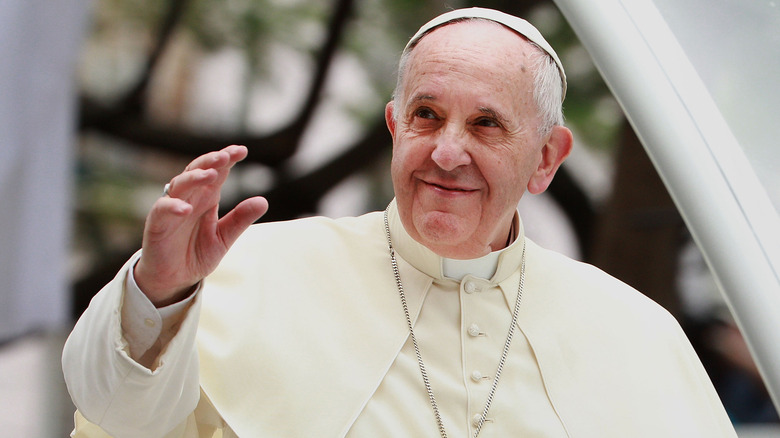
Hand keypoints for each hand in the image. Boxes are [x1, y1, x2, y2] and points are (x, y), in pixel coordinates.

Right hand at [134, 145, 268, 305]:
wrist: (174, 279)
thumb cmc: (196, 254)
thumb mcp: (224, 237)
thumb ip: (240, 219)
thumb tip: (264, 201)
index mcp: (207, 198)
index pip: (217, 172)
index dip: (227, 159)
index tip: (242, 150)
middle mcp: (189, 198)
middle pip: (197, 171)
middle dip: (211, 161)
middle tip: (226, 156)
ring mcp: (172, 209)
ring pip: (179, 185)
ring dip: (194, 178)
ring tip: (210, 174)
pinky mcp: (157, 224)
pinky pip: (162, 210)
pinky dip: (173, 206)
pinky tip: (186, 208)